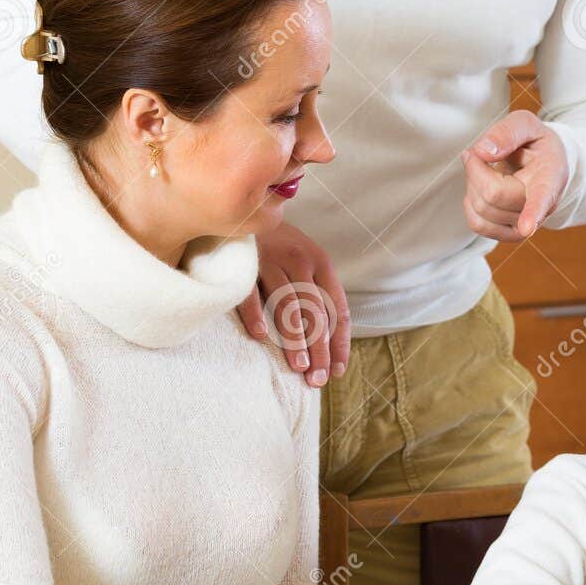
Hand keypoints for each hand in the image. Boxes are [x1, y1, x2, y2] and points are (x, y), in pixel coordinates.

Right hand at [235, 221, 349, 386]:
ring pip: (289, 305)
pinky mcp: (246, 260)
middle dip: (319, 349)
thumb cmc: (279, 243)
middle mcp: (301, 262)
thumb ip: (316, 291)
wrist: (248, 205)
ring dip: (295, 338)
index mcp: (321, 264)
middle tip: (318, 379)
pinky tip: (258, 336)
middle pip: (316, 313)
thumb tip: (328, 335)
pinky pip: (251, 290)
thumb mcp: (305, 261)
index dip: (339, 342)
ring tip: (298, 366)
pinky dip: (255, 313)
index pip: (337, 310)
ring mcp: (272, 260)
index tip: (337, 369)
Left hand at [462, 111, 568, 241]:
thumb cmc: (535, 143)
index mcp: (551, 176)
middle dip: (476, 169)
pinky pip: (479, 225)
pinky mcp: (510, 232)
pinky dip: (471, 204)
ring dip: (472, 185)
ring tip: (482, 167)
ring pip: (482, 211)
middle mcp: (543, 205)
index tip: (527, 227)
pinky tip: (479, 187)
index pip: (542, 197)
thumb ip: (508, 131)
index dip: (533, 213)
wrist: (544, 163)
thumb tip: (483, 152)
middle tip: (477, 151)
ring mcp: (527, 223)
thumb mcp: (526, 123)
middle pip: (494, 195)